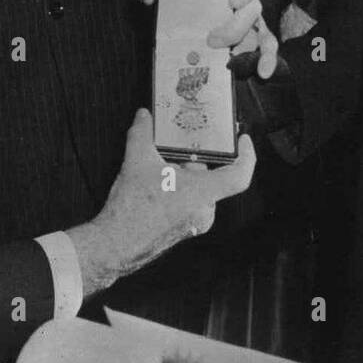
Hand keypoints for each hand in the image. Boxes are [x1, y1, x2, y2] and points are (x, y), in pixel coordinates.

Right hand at [66, 108, 254, 297]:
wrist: (115, 244)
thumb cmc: (132, 211)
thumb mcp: (137, 161)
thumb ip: (142, 132)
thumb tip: (144, 117)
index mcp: (202, 193)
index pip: (239, 175)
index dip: (246, 155)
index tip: (243, 141)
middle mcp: (203, 211)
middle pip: (211, 176)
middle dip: (194, 159)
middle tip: (179, 146)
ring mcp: (194, 222)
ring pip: (198, 189)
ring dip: (183, 174)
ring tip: (161, 164)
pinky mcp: (183, 228)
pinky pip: (189, 201)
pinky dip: (178, 188)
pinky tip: (156, 182)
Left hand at [134, 0, 277, 79]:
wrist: (180, 19)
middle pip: (253, 6)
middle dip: (236, 25)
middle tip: (213, 39)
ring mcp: (253, 21)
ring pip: (263, 30)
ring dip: (251, 45)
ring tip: (236, 57)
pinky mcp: (254, 42)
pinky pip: (267, 49)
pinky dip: (268, 60)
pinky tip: (263, 72)